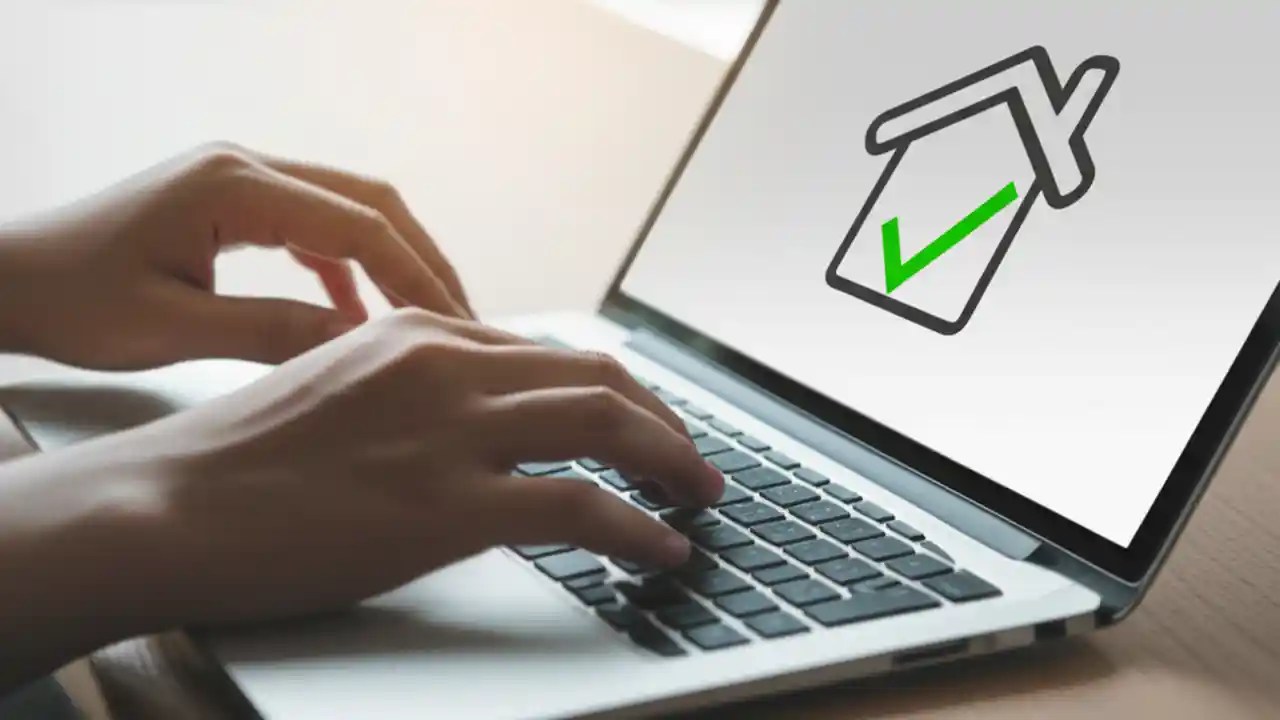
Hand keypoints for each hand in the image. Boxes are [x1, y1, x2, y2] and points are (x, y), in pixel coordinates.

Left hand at [0, 142, 471, 368]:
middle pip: (370, 203)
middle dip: (423, 262)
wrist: (8, 279)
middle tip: (464, 321)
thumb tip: (362, 343)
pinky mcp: (234, 202)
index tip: (456, 328)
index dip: (415, 277)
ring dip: (392, 262)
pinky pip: (314, 227)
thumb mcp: (173, 328)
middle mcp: (246, 166)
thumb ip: (274, 331)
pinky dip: (347, 268)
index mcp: (234, 186)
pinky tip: (355, 314)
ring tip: (426, 320)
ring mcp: (241, 179)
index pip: (358, 224)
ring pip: (349, 211)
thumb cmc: (72, 303)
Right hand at [93, 310, 722, 624]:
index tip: (639, 420)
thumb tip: (481, 434)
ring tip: (701, 495)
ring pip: (606, 423)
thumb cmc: (237, 461)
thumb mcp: (337, 391)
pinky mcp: (447, 504)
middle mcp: (445, 363)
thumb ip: (415, 396)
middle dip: (661, 417)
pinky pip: (581, 507)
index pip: (547, 352)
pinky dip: (638, 526)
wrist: (164, 506)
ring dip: (671, 460)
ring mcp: (450, 430)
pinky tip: (663, 547)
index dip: (610, 389)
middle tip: (691, 458)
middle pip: (596, 374)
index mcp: (416, 331)